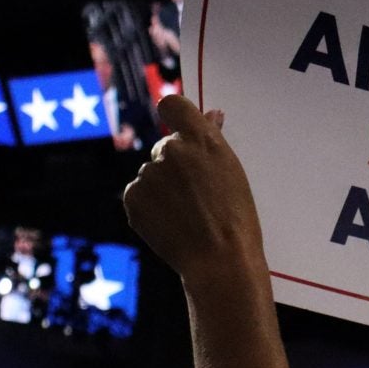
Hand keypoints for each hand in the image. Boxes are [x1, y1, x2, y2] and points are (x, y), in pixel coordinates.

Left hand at [123, 95, 264, 282]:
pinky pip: (139, 195)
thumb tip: (210, 115)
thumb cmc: (236, 220)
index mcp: (201, 139)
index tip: (181, 130)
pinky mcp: (132, 197)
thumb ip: (213, 140)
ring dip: (164, 189)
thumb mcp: (233, 173)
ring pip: (152, 174)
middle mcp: (170, 150)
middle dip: (176, 166)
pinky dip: (151, 208)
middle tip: (199, 196)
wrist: (221, 262)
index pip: (172, 105)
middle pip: (165, 147)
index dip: (175, 116)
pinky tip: (172, 224)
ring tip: (189, 216)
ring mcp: (148, 173)